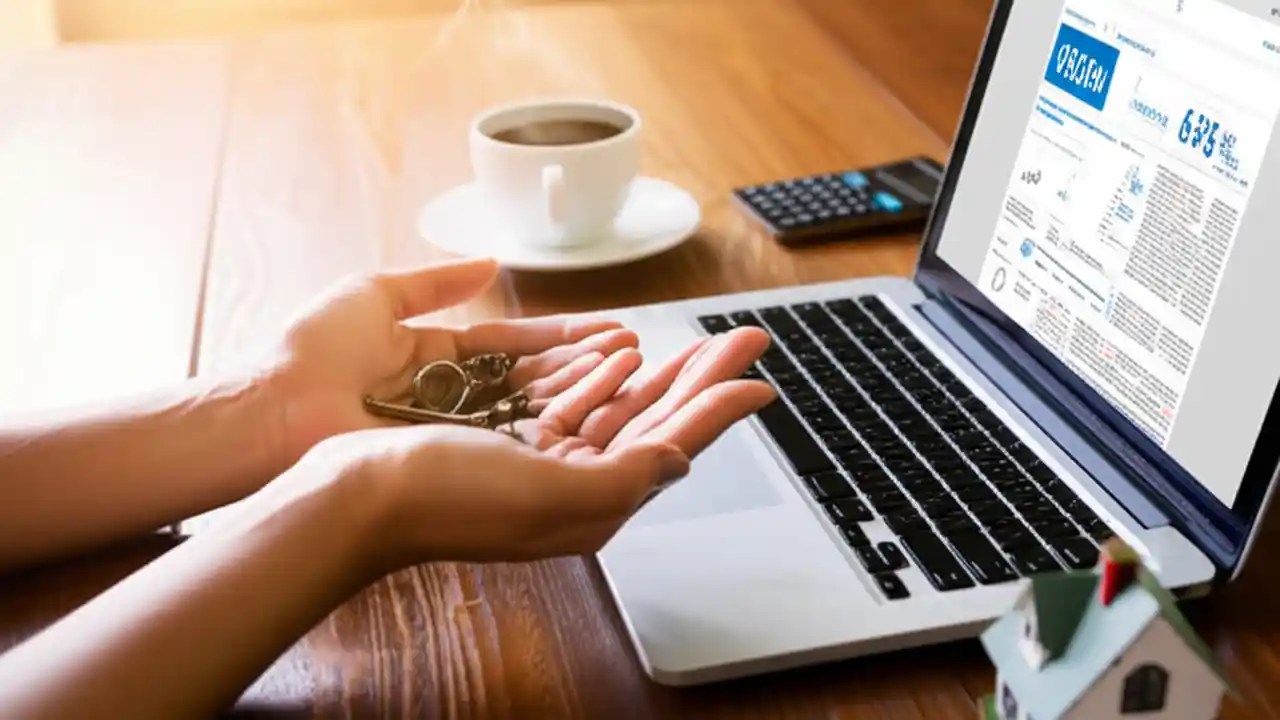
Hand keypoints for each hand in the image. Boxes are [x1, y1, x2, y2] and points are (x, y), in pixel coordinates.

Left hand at [256, 258, 639, 467]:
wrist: (276, 413)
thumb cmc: (312, 352)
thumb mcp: (375, 294)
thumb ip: (436, 281)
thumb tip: (489, 263)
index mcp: (432, 352)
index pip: (510, 343)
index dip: (557, 337)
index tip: (602, 330)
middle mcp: (451, 395)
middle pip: (530, 377)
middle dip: (581, 363)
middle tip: (631, 352)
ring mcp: (453, 429)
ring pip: (528, 407)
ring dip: (577, 389)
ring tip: (626, 372)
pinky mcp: (450, 456)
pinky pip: (508, 435)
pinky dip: (549, 421)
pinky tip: (590, 408)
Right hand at [294, 327, 774, 568]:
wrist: (356, 497)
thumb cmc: (444, 497)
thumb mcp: (547, 496)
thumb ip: (625, 478)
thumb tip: (682, 459)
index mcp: (592, 502)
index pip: (674, 441)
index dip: (719, 406)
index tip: (759, 376)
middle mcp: (575, 486)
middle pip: (658, 420)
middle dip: (702, 378)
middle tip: (744, 340)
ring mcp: (543, 464)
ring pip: (621, 410)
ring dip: (661, 374)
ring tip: (697, 346)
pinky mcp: (510, 442)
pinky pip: (573, 405)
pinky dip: (602, 377)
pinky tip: (618, 356)